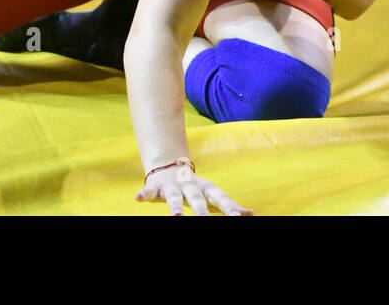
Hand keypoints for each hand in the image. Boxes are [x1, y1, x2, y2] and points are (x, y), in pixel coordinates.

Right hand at [135, 166, 253, 215]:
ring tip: (177, 217)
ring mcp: (173, 186)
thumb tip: (251, 213)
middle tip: (205, 222)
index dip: (229, 208)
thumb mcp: (211, 194)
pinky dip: (143, 194)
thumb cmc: (195, 188)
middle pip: (197, 199)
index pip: (220, 198)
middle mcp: (190, 187)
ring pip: (174, 197)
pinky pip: (148, 191)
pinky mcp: (156, 187)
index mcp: (206, 189)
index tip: (238, 218)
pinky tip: (137, 198)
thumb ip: (229, 205)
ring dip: (175, 206)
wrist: (170, 166)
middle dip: (202, 212)